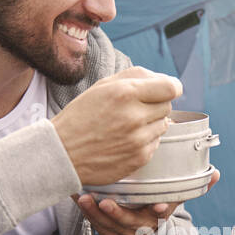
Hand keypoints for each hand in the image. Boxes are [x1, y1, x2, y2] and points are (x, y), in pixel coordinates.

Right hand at [51, 66, 182, 185]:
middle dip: (156, 104)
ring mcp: (139, 140)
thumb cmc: (81, 117)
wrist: (63, 153)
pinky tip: (125, 139)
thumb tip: (164, 80)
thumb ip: (136, 76)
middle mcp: (135, 116)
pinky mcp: (140, 158)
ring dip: (151, 123)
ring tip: (127, 125)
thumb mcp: (102, 86)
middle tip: (135, 108)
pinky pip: (156, 143)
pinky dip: (145, 140)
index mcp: (125, 93)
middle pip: (168, 106)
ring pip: (163, 125)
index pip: (171, 87)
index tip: (166, 90)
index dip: (171, 87)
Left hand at [75, 169, 218, 234]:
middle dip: (117, 214)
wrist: (144, 227)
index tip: (159, 206)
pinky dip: (86, 213)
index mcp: (158, 218)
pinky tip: (77, 196)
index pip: (160, 216)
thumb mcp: (176, 196)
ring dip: (94, 214)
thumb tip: (216, 174)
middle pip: (129, 224)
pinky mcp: (107, 230)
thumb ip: (193, 185)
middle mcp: (140, 227)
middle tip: (105, 202)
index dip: (160, 211)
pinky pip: (95, 225)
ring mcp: (122, 231)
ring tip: (84, 198)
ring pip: (108, 227)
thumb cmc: (158, 204)